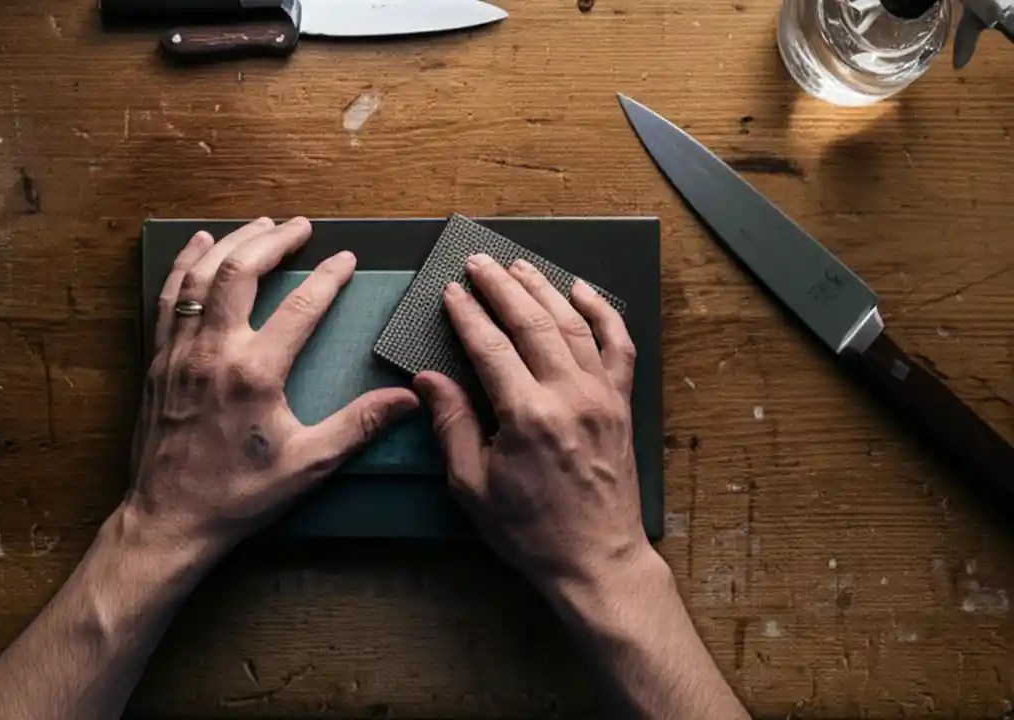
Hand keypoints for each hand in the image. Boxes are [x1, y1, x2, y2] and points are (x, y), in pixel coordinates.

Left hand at [130, 217, 418, 556]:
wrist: (171, 518)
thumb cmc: (239, 495)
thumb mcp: (309, 464)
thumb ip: (360, 425)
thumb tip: (409, 399)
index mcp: (255, 373)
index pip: (300, 306)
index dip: (328, 277)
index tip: (346, 260)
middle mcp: (213, 351)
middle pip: (241, 272)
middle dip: (273, 240)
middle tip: (300, 227)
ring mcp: (180, 352)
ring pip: (202, 276)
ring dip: (231, 243)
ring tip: (259, 225)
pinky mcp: (159, 360)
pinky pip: (169, 297)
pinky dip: (185, 265)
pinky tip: (198, 246)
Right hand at [414, 254, 646, 591]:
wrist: (596, 560)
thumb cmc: (530, 531)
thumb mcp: (472, 485)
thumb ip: (452, 424)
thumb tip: (428, 379)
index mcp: (527, 416)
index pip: (491, 346)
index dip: (467, 314)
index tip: (451, 291)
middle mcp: (569, 396)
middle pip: (532, 323)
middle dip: (501, 287)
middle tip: (478, 263)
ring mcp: (602, 396)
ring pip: (573, 324)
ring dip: (544, 289)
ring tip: (518, 266)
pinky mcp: (621, 404)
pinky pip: (618, 345)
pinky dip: (602, 313)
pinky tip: (583, 292)